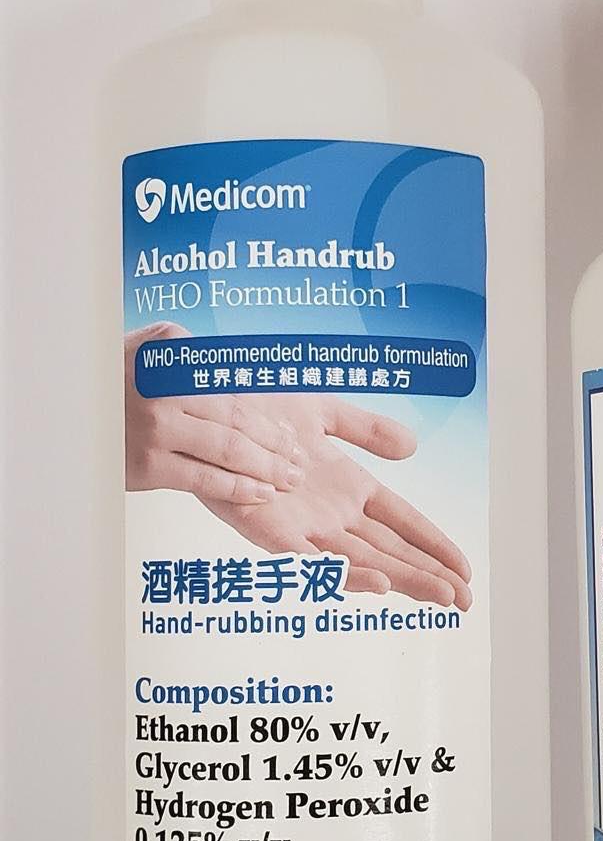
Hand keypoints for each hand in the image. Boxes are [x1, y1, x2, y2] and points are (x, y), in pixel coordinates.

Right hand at [125, 323, 305, 503]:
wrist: (65, 410)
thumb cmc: (113, 380)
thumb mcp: (147, 346)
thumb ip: (191, 350)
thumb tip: (240, 364)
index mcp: (172, 359)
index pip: (237, 390)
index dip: (270, 415)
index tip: (293, 432)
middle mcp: (166, 391)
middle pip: (240, 420)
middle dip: (277, 444)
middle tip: (300, 459)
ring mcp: (157, 430)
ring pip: (230, 451)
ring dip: (268, 468)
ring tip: (290, 478)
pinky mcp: (148, 466)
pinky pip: (206, 479)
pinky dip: (240, 488)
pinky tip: (262, 493)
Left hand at [198, 393, 472, 609]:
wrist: (205, 407)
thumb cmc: (256, 411)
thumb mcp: (324, 413)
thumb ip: (367, 430)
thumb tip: (412, 446)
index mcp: (349, 488)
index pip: (405, 522)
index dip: (435, 545)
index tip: (465, 569)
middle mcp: (332, 515)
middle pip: (393, 551)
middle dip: (430, 575)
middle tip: (466, 600)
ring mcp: (305, 528)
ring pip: (365, 562)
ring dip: (403, 580)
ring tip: (440, 597)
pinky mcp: (273, 535)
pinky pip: (314, 562)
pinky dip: (346, 575)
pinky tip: (377, 584)